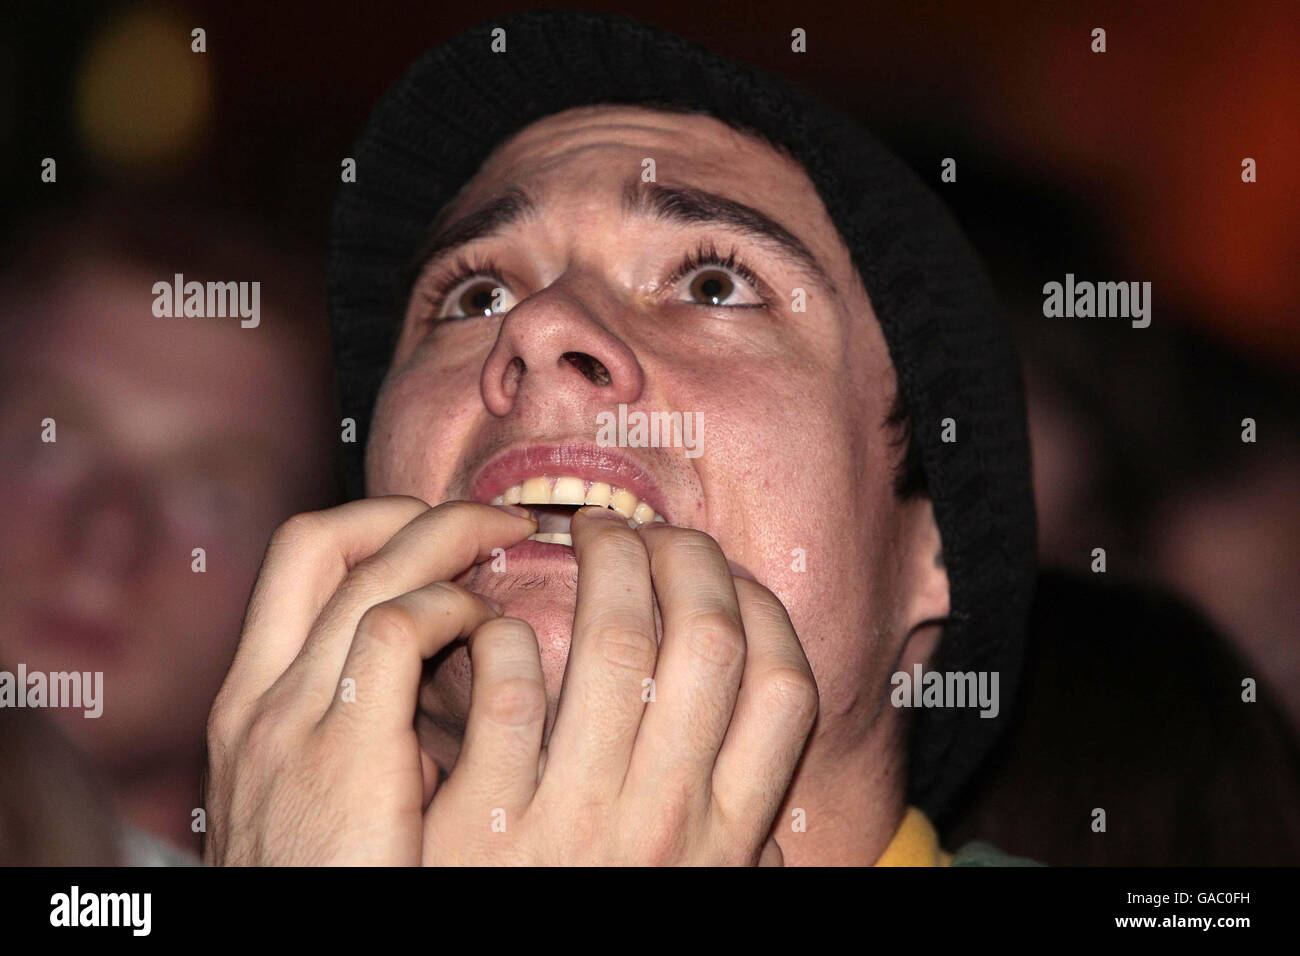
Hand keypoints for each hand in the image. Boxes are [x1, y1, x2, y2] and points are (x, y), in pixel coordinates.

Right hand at [203, 497, 536, 864]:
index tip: (447, 535)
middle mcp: (261, 698)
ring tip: (513, 542)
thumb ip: (383, 729)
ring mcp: (292, 719)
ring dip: (449, 537)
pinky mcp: (339, 751)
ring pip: (363, 569)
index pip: (301, 565)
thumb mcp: (340, 796)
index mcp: (256, 705)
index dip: (377, 526)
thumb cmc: (335, 888)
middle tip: (493, 517)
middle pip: (319, 542)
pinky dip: (449, 606)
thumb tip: (460, 680)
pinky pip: (395, 629)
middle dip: (411, 509)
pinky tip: (491, 629)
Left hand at [421, 506, 817, 864]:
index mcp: (726, 836)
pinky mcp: (483, 821)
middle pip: (708, 639)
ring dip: (604, 565)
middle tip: (649, 531)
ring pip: (613, 644)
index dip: (760, 608)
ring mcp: (574, 820)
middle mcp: (667, 822)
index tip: (724, 576)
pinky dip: (505, 633)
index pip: (785, 688)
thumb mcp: (694, 893)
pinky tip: (498, 625)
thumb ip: (738, 850)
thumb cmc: (595, 917)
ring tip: (583, 539)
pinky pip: (510, 683)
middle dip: (686, 558)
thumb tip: (779, 815)